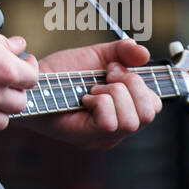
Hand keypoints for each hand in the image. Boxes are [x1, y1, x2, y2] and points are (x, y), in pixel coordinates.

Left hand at [27, 38, 161, 148]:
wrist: (33, 81)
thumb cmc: (63, 73)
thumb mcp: (97, 56)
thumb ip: (122, 51)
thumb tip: (143, 52)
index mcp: (123, 111)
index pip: (155, 106)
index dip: (140, 82)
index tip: (115, 69)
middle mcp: (116, 129)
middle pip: (148, 114)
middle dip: (130, 87)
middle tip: (106, 78)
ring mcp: (102, 137)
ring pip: (131, 121)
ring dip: (113, 95)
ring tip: (92, 89)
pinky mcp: (86, 137)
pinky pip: (110, 123)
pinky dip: (101, 103)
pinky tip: (85, 98)